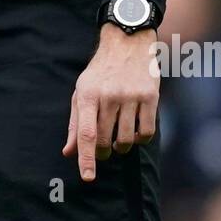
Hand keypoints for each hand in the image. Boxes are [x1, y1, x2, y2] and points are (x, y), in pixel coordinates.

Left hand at [63, 24, 158, 182]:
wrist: (127, 43)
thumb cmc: (101, 73)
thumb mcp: (82, 92)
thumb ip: (76, 123)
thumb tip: (69, 153)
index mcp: (87, 94)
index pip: (87, 134)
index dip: (86, 158)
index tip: (87, 177)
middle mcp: (109, 95)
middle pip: (106, 140)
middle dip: (104, 153)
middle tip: (105, 149)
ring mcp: (131, 95)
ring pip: (127, 139)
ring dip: (122, 146)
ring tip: (119, 138)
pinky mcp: (150, 96)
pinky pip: (147, 131)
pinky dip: (141, 138)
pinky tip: (136, 131)